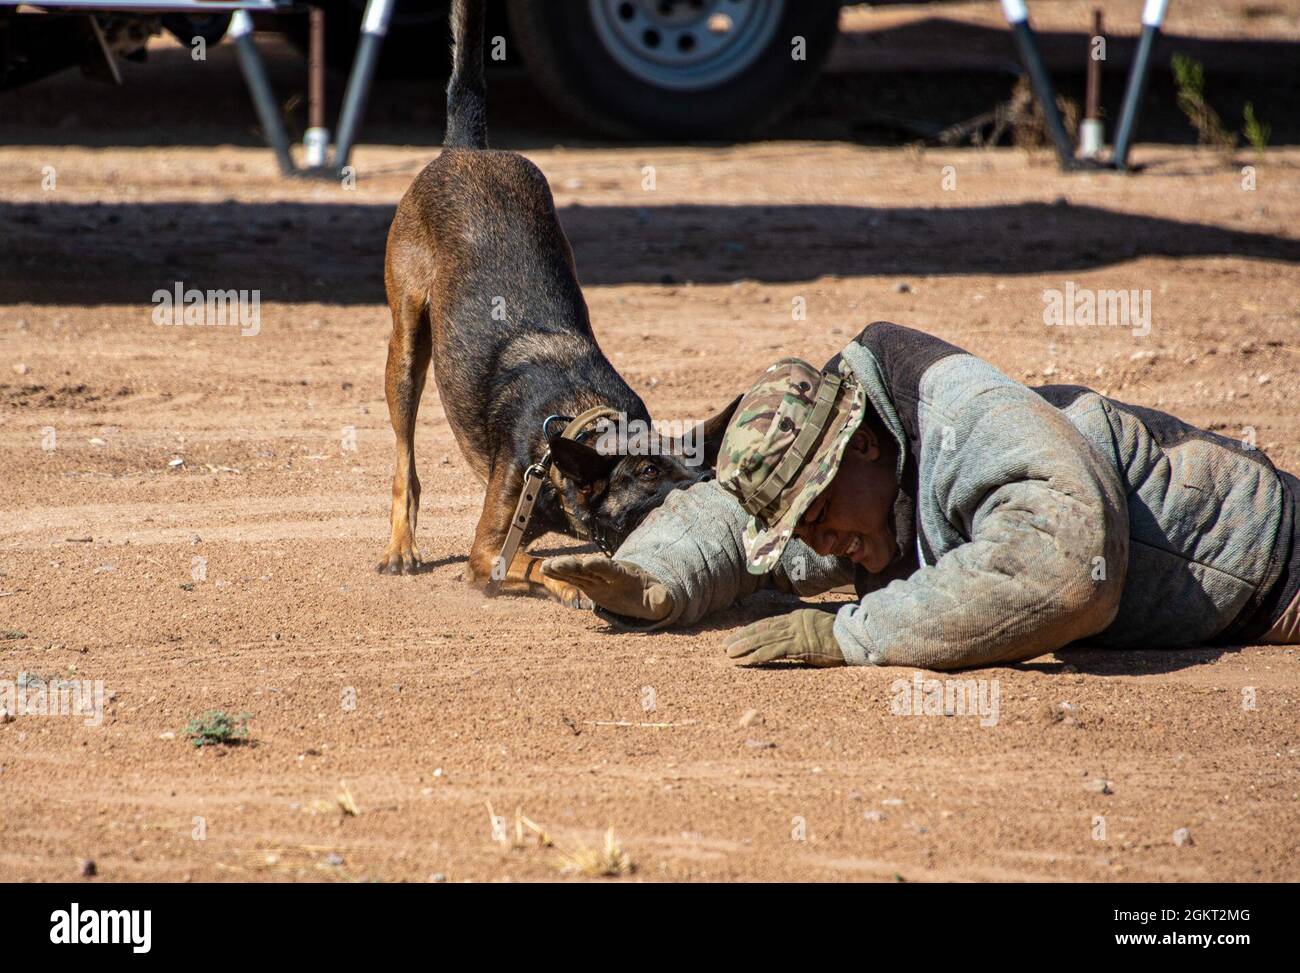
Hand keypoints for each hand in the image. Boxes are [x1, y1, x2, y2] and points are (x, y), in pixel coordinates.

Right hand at [540, 555, 673, 622]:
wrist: (642, 590)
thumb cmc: (650, 595)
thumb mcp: (659, 599)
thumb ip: (661, 599)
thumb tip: (663, 599)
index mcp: (624, 575)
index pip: (610, 569)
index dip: (599, 566)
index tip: (587, 563)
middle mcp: (607, 574)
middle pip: (589, 569)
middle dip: (573, 566)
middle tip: (557, 563)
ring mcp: (597, 579)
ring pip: (577, 573)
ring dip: (562, 569)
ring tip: (546, 567)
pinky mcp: (589, 585)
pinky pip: (573, 579)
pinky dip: (560, 575)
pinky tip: (545, 570)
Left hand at [723, 609, 844, 666]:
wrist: (856, 637)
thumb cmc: (842, 637)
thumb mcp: (819, 631)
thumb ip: (804, 634)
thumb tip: (793, 642)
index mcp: (798, 618)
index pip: (769, 624)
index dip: (751, 630)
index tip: (737, 636)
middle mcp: (794, 622)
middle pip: (762, 629)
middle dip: (742, 637)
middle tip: (725, 646)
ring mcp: (796, 633)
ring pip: (764, 639)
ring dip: (745, 647)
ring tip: (729, 654)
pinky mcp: (800, 645)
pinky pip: (774, 651)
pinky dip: (758, 655)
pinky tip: (746, 660)